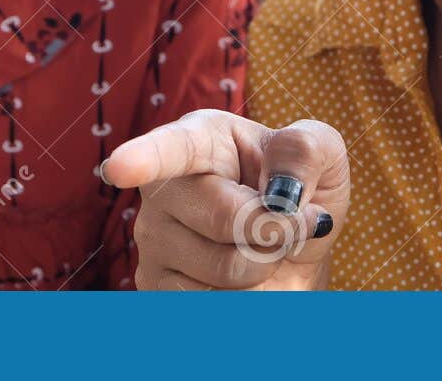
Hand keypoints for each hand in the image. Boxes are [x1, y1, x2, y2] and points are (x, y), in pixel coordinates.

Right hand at [102, 109, 348, 289]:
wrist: (294, 247)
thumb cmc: (301, 188)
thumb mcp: (321, 153)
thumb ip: (305, 152)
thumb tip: (281, 193)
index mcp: (200, 139)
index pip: (170, 149)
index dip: (143, 158)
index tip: (119, 168)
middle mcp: (164, 186)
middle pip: (224, 219)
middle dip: (275, 228)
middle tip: (288, 223)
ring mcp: (154, 238)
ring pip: (223, 269)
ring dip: (265, 265)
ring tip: (261, 247)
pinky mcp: (156, 285)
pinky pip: (211, 303)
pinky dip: (248, 294)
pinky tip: (242, 276)